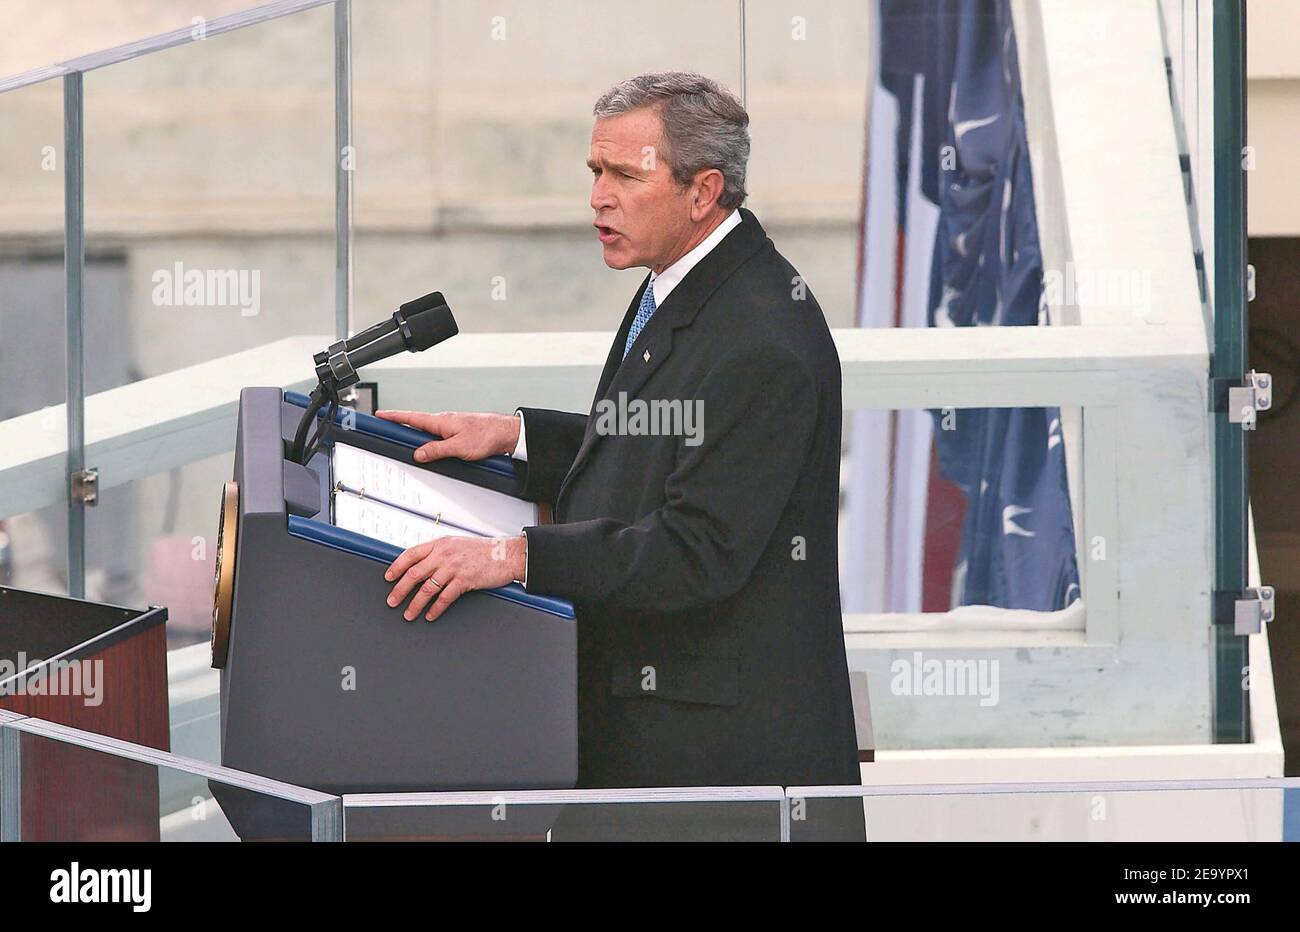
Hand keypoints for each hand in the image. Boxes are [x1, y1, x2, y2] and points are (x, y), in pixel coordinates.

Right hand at [374, 410, 520, 462]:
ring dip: (416, 437)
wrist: (506, 433)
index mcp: (441, 421)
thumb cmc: (487, 436)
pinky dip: (429, 441)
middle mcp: (443, 421)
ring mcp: (450, 426)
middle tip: (386, 429)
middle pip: (416, 424)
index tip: (379, 415)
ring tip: (406, 445)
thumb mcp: (459, 447)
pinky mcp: (457, 432)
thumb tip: (418, 454)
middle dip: (400, 427)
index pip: (411, 417)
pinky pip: (437, 436)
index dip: (394, 416)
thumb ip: (436, 450)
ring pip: (427, 432)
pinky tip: (430, 449)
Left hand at [384, 535, 526, 621]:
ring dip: (415, 604)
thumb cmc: (482, 551)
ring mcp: (454, 567)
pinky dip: (435, 608)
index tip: (388, 578)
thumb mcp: (457, 545)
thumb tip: (422, 565)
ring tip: (408, 614)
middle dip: (400, 589)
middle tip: (392, 601)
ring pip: (427, 588)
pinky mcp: (465, 580)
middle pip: (414, 573)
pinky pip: (444, 597)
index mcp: (440, 544)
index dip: (397, 566)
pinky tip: (430, 615)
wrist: (506, 554)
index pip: (411, 554)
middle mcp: (444, 554)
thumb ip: (439, 553)